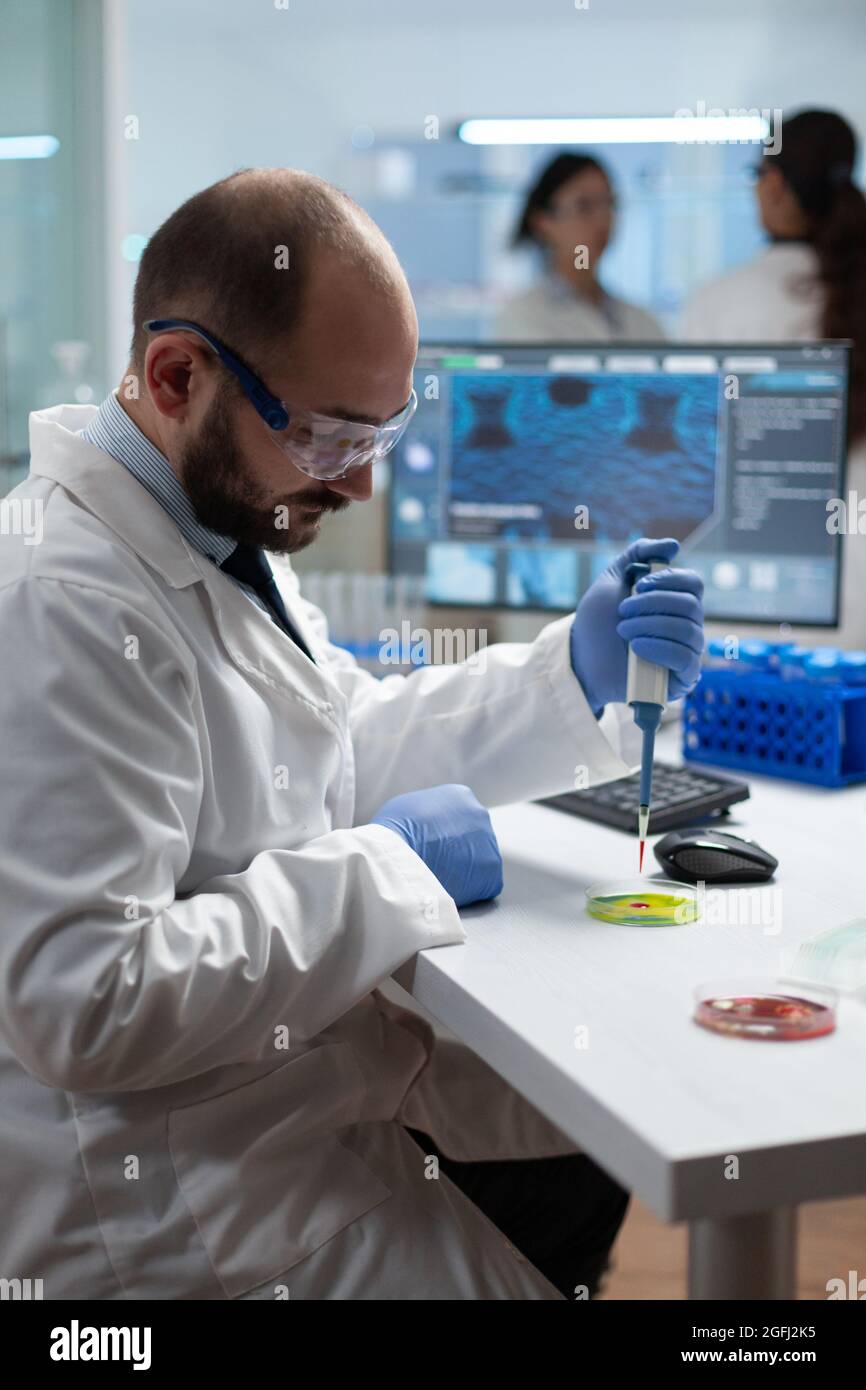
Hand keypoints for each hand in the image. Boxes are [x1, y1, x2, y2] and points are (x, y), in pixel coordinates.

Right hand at [371, 784, 502, 907]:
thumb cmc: (394, 831)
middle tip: (437, 863)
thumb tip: (429, 825)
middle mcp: (480, 815)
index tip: (433, 845)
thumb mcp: (409, 806)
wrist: (399, 855)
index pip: (460, 816)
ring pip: (479, 862)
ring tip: (440, 878)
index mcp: (461, 796)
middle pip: (473, 837)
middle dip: (458, 851)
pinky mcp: (492, 873)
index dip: (445, 834)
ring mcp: (489, 843)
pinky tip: (450, 890)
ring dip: (464, 871)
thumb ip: (428, 812)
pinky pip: (484, 885)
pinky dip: (469, 892)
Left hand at [569, 537, 703, 713]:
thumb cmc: (598, 621)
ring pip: (687, 630)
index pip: (693, 583)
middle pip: (690, 605)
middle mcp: (688, 625)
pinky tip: (635, 647)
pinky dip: (659, 648)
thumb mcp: (612, 579)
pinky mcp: (682, 678)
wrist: (580, 658)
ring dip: (649, 626)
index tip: (639, 585)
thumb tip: (673, 545)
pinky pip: (686, 659)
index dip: (668, 580)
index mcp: (676, 601)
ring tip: (622, 631)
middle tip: (622, 611)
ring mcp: (687, 652)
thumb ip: (638, 555)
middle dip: (652, 604)